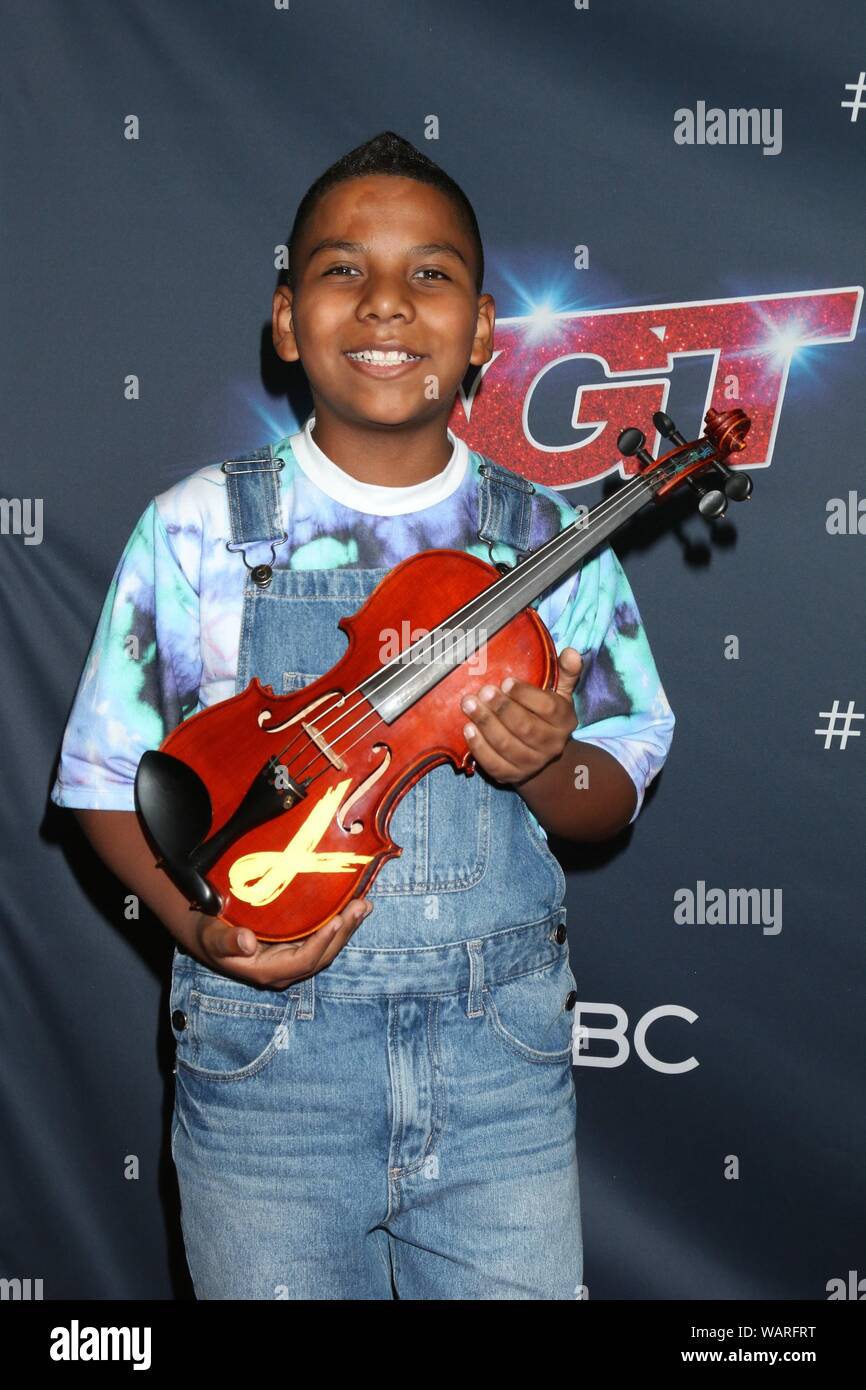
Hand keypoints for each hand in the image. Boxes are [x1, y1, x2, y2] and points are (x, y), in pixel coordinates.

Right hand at [187, 898, 372, 990]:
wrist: (208, 938)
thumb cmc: (209, 936)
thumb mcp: (211, 938)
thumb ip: (227, 941)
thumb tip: (248, 943)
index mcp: (267, 972)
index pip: (304, 960)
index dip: (322, 942)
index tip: (337, 920)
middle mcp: (285, 970)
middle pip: (323, 955)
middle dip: (344, 931)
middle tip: (362, 906)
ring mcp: (293, 960)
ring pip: (327, 948)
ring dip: (347, 927)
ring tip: (365, 905)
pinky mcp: (297, 948)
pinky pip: (323, 938)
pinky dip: (339, 923)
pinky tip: (352, 907)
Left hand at [459, 647, 583, 785]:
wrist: (541, 755)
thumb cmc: (544, 715)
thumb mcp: (559, 694)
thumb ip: (565, 672)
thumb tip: (571, 652)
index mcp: (564, 721)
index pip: (547, 708)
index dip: (525, 695)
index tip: (505, 681)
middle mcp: (552, 745)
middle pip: (525, 728)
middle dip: (501, 708)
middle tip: (483, 691)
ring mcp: (532, 763)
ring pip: (507, 745)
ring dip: (485, 724)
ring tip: (468, 704)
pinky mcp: (511, 776)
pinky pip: (493, 764)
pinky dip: (479, 747)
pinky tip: (467, 728)